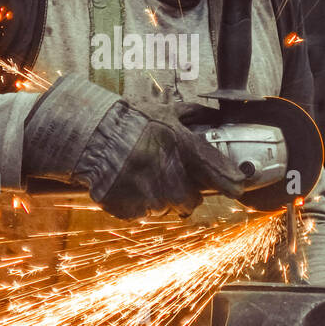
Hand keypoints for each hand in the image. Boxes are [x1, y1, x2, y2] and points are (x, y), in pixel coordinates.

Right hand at [80, 99, 246, 219]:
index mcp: (179, 146)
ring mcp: (148, 194)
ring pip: (167, 208)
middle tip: (171, 178)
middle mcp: (168, 173)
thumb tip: (213, 113)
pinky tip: (129, 185)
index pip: (216, 170)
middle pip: (193, 200)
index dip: (230, 181)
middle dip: (186, 192)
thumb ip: (191, 114)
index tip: (237, 187)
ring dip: (161, 198)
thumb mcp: (162, 111)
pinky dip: (139, 203)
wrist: (87, 135)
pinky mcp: (129, 208)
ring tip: (145, 177)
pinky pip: (143, 214)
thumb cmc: (126, 121)